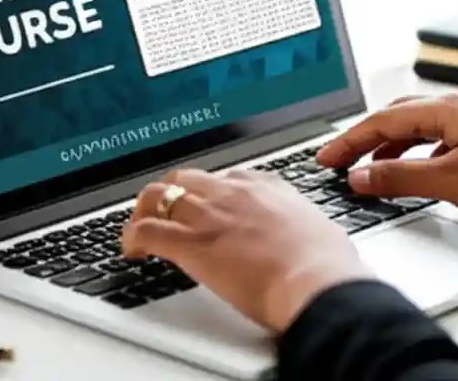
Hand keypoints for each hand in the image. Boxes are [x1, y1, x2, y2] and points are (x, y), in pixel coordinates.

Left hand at [121, 168, 372, 332]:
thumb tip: (314, 239)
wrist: (315, 281)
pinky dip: (132, 238)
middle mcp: (233, 192)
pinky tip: (132, 251)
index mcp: (266, 187)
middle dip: (170, 194)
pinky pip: (146, 231)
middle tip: (164, 214)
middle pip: (185, 178)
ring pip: (158, 195)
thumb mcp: (320, 232)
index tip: (207, 207)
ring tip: (140, 230)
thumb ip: (305, 230)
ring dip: (144, 212)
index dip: (209, 192)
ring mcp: (209, 214)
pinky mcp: (191, 244)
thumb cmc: (325, 265)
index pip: (226, 177)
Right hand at [318, 94, 457, 226]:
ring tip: (373, 170)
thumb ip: (400, 179)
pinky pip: (437, 139)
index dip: (348, 143)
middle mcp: (456, 107)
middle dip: (364, 140)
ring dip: (390, 149)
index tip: (325, 158)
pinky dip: (416, 154)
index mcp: (442, 110)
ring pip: (418, 130)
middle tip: (340, 160)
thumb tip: (361, 176)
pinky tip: (420, 173)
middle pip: (396, 118)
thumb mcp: (450, 181)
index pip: (379, 122)